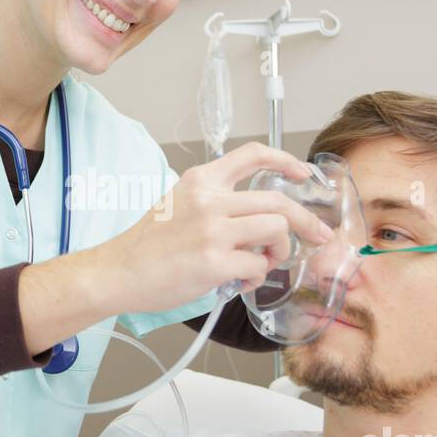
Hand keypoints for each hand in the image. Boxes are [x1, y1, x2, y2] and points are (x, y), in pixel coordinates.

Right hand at [93, 142, 334, 315]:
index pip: (252, 155)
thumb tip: (261, 224)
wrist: (118, 271)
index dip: (284, 161)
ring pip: (276, 231)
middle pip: (279, 203)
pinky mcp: (214, 263)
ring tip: (263, 262)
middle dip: (308, 222)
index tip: (302, 173)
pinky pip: (258, 267)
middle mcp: (210, 200)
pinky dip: (255, 277)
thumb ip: (218, 203)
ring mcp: (213, 231)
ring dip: (279, 251)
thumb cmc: (148, 245)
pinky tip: (239, 281)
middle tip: (319, 236)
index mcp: (202, 181)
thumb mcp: (179, 203)